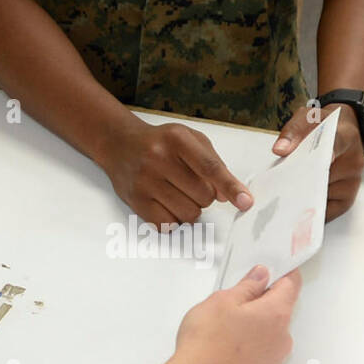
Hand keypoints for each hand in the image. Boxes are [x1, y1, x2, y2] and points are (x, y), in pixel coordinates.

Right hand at [98, 116, 252, 227]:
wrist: (119, 143)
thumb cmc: (160, 142)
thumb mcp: (190, 139)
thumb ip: (214, 163)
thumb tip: (227, 195)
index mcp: (177, 139)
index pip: (210, 168)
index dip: (230, 186)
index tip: (245, 202)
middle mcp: (158, 158)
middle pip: (203, 196)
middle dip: (205, 195)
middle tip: (190, 184)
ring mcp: (145, 181)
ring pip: (189, 213)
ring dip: (191, 208)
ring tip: (177, 192)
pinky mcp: (136, 201)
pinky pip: (169, 225)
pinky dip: (174, 219)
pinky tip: (166, 203)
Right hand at [171, 264, 301, 363]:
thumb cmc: (207, 343)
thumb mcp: (222, 301)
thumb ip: (247, 286)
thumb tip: (261, 276)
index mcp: (276, 314)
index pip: (291, 285)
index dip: (284, 271)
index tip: (277, 266)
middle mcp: (282, 338)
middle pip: (280, 309)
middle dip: (262, 299)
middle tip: (235, 296)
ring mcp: (274, 359)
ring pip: (270, 331)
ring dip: (255, 323)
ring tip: (224, 324)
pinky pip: (262, 349)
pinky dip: (250, 342)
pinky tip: (225, 343)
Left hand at [272, 102, 363, 221]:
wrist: (344, 130)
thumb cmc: (323, 125)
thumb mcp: (307, 117)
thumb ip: (293, 131)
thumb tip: (280, 150)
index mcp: (344, 137)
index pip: (336, 144)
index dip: (328, 152)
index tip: (320, 161)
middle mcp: (353, 162)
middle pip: (325, 177)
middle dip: (301, 183)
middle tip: (277, 192)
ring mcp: (352, 182)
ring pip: (325, 196)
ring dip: (304, 199)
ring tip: (280, 202)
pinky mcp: (348, 198)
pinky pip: (329, 210)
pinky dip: (311, 211)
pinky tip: (294, 212)